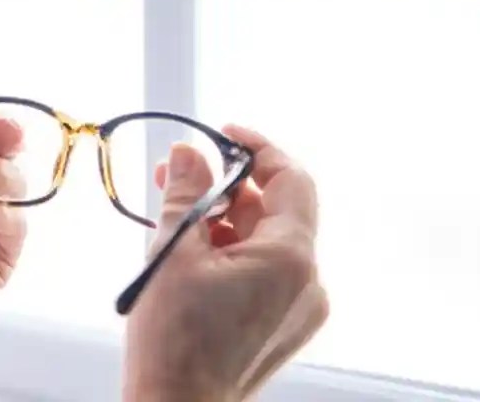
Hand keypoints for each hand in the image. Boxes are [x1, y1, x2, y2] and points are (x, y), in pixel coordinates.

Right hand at [123, 126, 328, 401]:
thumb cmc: (176, 344)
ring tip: (173, 215)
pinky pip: (263, 270)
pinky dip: (231, 252)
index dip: (257, 149)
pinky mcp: (282, 326)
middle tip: (179, 174)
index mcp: (290, 258)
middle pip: (274, 210)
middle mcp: (307, 282)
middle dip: (226, 187)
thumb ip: (185, 193)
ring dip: (223, 220)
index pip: (290, 179)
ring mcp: (299, 308)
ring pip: (264, 241)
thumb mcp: (172, 252)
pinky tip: (189, 252)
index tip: (224, 135)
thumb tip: (190, 154)